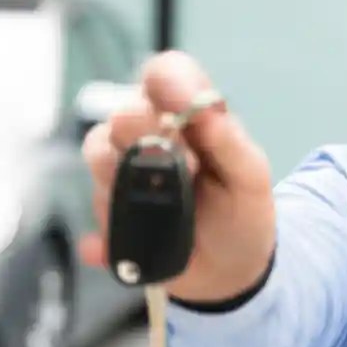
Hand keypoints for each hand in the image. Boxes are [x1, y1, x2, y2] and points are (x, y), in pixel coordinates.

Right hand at [79, 51, 276, 302]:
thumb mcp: (251, 180)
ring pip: (99, 154)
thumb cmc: (241, 213)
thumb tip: (207, 111)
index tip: (178, 99)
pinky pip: (94, 217)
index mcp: (185, 117)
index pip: (164, 75)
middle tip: (187, 168)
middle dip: (147, 132)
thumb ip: (231, 143)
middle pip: (123, 113)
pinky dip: (103, 236)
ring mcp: (123, 174)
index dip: (166, 79)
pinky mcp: (109, 215)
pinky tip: (108, 248)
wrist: (229, 272)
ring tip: (161, 206)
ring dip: (124, 176)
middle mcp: (146, 136)